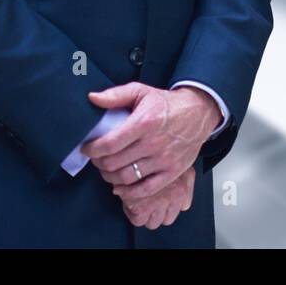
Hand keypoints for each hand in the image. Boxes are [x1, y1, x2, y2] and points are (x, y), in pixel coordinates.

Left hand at [82, 83, 219, 217]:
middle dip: (98, 163)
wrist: (198, 113)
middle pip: (114, 163)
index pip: (109, 144)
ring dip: (109, 177)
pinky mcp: (172, 172)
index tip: (86, 148)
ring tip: (107, 170)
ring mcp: (164, 160)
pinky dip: (128, 193)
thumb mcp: (141, 91)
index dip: (92, 149)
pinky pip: (145, 190)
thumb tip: (92, 98)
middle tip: (96, 158)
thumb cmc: (166, 104)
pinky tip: (120, 187)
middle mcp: (154, 143)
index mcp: (145, 122)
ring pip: (126, 178)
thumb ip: (116, 95)